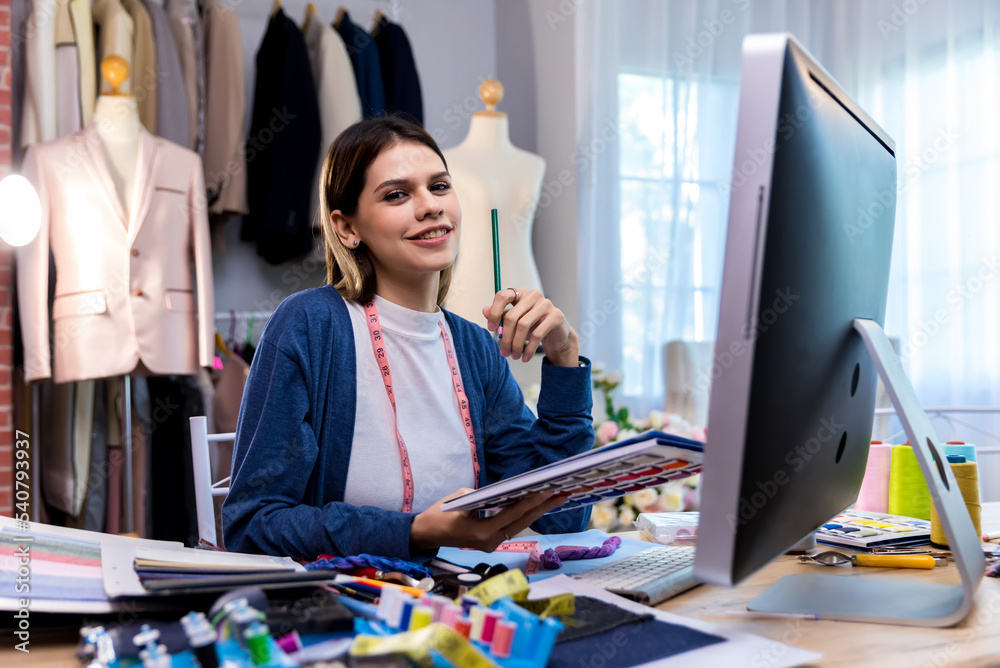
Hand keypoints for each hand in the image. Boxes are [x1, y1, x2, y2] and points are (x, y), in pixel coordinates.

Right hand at [409, 488, 567, 552]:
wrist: (426, 534)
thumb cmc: (439, 515)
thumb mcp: (460, 499)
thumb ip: (483, 496)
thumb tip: (503, 494)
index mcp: (482, 532)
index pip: (513, 514)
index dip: (532, 501)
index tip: (548, 490)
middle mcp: (491, 541)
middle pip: (523, 522)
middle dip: (543, 507)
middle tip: (563, 495)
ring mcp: (492, 544)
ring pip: (519, 526)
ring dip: (536, 512)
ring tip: (555, 499)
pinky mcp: (491, 542)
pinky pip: (511, 527)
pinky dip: (523, 516)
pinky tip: (535, 506)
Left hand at [482, 287, 579, 365]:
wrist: (556, 334)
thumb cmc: (533, 325)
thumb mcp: (514, 321)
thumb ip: (499, 315)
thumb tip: (484, 311)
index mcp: (520, 293)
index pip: (502, 296)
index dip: (494, 313)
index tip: (491, 329)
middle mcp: (533, 295)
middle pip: (511, 316)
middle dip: (505, 338)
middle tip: (504, 352)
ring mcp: (546, 304)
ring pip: (523, 326)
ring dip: (516, 345)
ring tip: (514, 356)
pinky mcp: (556, 316)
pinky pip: (537, 334)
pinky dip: (529, 349)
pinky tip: (525, 357)